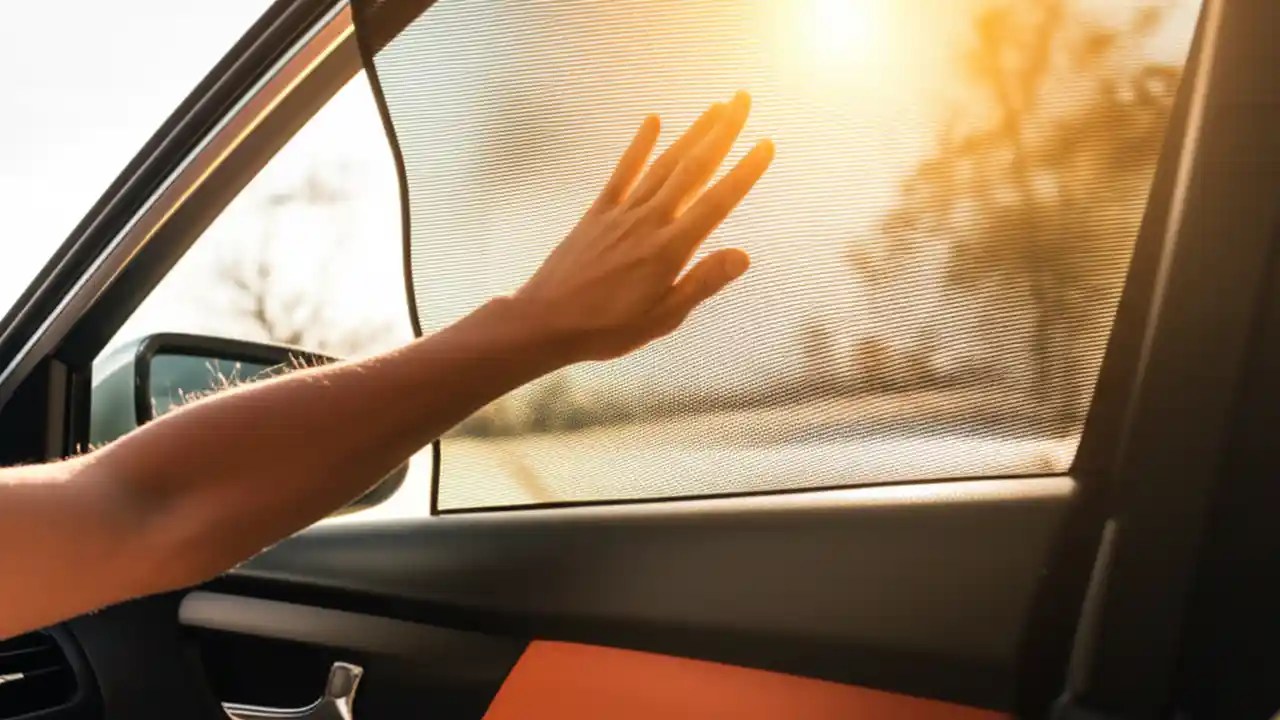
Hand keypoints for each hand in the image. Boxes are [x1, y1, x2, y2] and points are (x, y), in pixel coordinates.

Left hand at [515, 91, 773, 361]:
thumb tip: (743, 255)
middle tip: (743, 101)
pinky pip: (622, 172)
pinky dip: (638, 145)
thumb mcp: (663, 318)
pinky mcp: (598, 212)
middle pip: (693, 169)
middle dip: (721, 133)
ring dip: (691, 133)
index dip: (744, 172)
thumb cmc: (607, 329)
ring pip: (664, 164)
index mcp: (669, 250)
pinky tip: (652, 120)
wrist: (545, 321)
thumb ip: (702, 283)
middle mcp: (649, 221)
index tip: (765, 144)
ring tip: (715, 107)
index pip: (716, 203)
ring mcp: (621, 213)